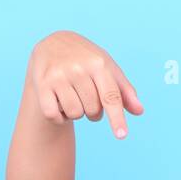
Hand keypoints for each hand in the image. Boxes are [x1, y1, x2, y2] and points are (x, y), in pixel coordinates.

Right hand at [28, 30, 143, 136]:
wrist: (54, 44)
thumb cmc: (87, 60)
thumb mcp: (108, 69)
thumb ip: (124, 91)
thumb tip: (139, 111)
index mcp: (99, 63)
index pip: (111, 97)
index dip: (117, 118)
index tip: (122, 135)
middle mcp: (78, 68)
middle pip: (93, 110)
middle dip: (93, 110)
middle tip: (86, 95)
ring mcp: (58, 76)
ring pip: (75, 114)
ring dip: (76, 112)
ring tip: (72, 95)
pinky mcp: (41, 84)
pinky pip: (53, 115)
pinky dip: (58, 116)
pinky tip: (58, 101)